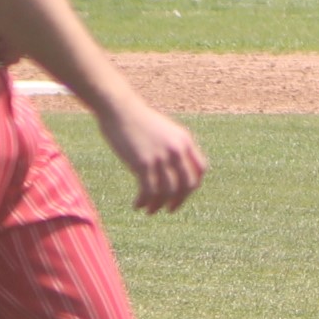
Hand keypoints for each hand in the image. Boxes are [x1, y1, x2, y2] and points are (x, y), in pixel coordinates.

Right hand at [97, 96, 206, 214]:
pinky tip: (137, 205)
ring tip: (149, 210)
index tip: (181, 193)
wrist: (118, 108)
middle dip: (179, 200)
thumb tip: (172, 167)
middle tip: (169, 209)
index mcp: (184, 140)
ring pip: (167, 191)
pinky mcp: (143, 163)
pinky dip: (144, 201)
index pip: (200, 170)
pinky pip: (148, 191)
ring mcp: (161, 157)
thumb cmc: (135, 118)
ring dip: (158, 205)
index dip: (192, 185)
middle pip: (187, 185)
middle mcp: (176, 150)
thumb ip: (172, 145)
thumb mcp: (162, 129)